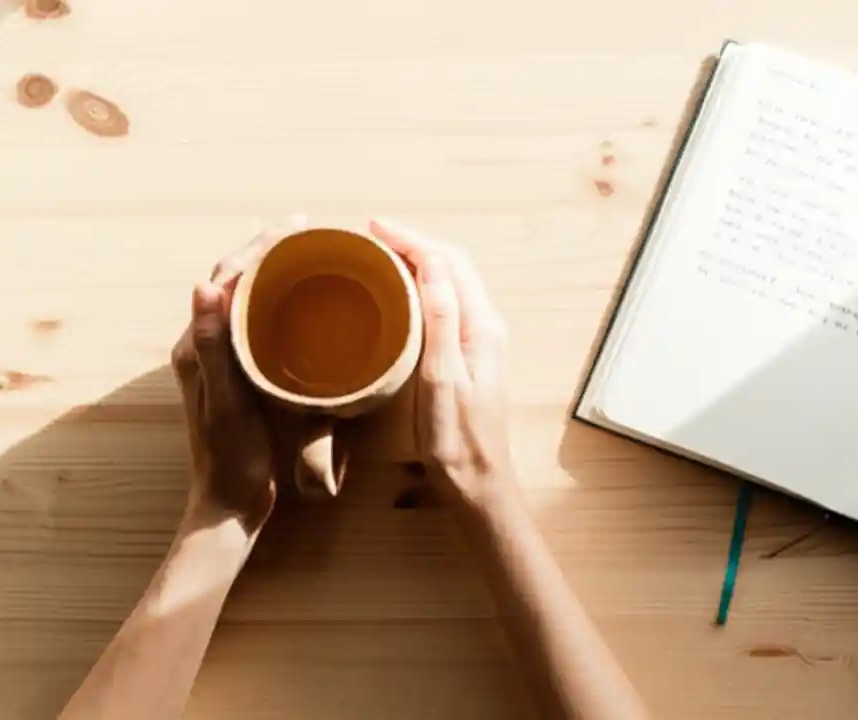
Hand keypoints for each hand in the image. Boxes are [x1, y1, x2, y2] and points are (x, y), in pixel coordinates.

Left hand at [169, 225, 296, 533]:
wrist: (229, 502)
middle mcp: (202, 346)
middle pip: (232, 282)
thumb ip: (213, 346)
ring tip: (303, 253)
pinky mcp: (235, 374)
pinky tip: (297, 301)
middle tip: (305, 229)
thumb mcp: (228, 401)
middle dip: (265, 250)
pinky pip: (252, 321)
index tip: (293, 226)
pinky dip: (273, 299)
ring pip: (243, 299)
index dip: (257, 248)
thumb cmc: (232, 457)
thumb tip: (205, 286)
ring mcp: (218, 360)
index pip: (224, 279)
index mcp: (196, 346)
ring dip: (268, 271)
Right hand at [368, 218, 514, 514]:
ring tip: (381, 253)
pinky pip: (447, 303)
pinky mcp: (469, 353)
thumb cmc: (456, 437)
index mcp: (481, 326)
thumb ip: (441, 319)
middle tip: (372, 235)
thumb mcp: (442, 377)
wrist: (477, 479)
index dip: (412, 239)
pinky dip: (422, 285)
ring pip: (450, 282)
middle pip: (452, 265)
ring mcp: (479, 339)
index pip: (448, 262)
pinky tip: (399, 292)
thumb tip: (431, 263)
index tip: (374, 227)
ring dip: (419, 261)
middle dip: (414, 242)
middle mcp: (485, 325)